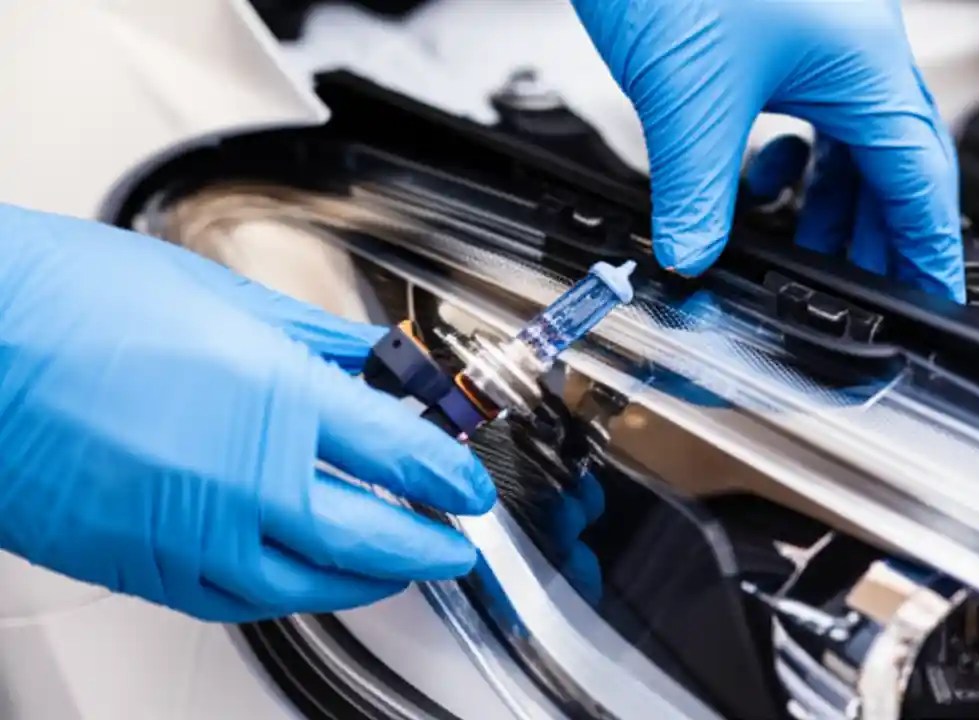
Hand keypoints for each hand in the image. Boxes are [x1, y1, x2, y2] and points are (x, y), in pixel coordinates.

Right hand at [0, 205, 495, 622]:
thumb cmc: (71, 302)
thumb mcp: (218, 296)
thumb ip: (310, 338)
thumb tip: (369, 359)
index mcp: (275, 399)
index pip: (400, 453)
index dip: (449, 475)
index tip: (468, 484)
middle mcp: (241, 480)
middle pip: (370, 537)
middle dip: (428, 547)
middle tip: (454, 546)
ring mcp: (188, 534)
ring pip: (306, 584)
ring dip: (365, 580)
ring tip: (393, 567)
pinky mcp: (139, 564)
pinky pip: (235, 600)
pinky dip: (286, 593)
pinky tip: (303, 578)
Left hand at [571, 0, 965, 301]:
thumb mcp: (688, 97)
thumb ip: (694, 190)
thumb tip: (694, 252)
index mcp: (865, 66)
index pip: (919, 181)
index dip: (927, 252)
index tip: (936, 298)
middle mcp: (855, 48)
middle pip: (891, 161)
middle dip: (876, 234)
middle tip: (863, 291)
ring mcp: (820, 33)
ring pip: (847, 135)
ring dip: (827, 199)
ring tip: (799, 247)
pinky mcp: (777, 26)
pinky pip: (804, 106)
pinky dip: (783, 153)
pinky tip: (750, 173)